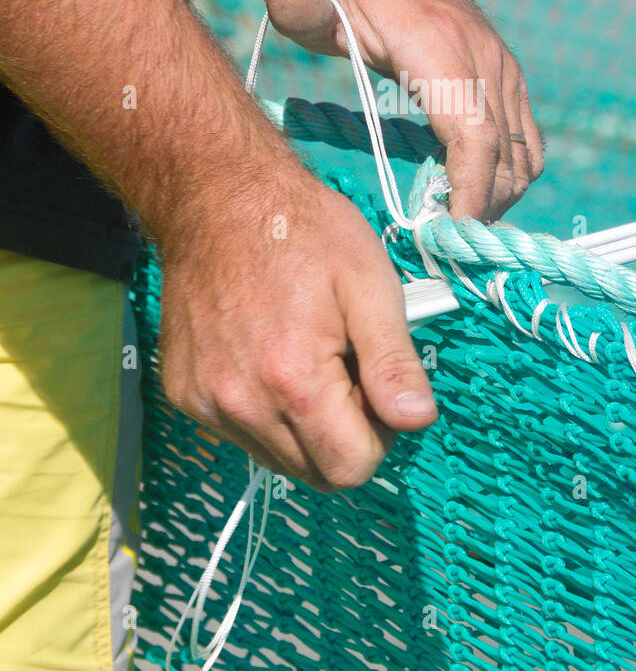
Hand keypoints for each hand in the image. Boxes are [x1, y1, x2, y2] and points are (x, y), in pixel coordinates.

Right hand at [158, 150, 437, 490]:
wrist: (217, 198)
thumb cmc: (304, 232)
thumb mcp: (368, 284)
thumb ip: (393, 360)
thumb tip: (417, 420)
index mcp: (293, 382)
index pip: (353, 468)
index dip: (379, 433)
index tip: (373, 382)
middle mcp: (241, 405)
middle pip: (316, 473)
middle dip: (344, 433)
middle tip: (344, 367)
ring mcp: (206, 403)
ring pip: (278, 459)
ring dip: (304, 427)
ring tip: (306, 357)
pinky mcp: (184, 394)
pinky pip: (240, 433)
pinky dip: (265, 411)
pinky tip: (268, 355)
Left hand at [265, 0, 543, 220]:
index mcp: (439, 45)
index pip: (474, 133)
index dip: (469, 191)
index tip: (448, 235)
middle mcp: (483, 57)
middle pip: (504, 156)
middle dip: (480, 210)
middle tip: (439, 249)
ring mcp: (503, 69)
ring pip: (524, 155)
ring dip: (496, 199)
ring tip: (451, 227)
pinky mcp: (509, 79)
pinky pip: (529, 142)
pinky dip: (508, 177)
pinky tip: (468, 195)